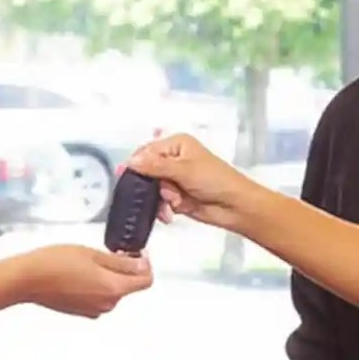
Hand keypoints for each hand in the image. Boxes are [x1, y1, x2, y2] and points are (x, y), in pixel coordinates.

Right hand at [0, 244, 152, 317]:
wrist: (26, 280)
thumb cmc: (55, 263)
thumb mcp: (93, 254)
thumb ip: (121, 261)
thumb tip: (143, 264)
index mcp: (113, 289)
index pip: (145, 281)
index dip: (145, 264)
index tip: (136, 252)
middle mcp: (107, 304)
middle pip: (128, 286)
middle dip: (124, 268)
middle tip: (107, 250)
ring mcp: (93, 310)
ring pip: (112, 291)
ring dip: (108, 276)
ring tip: (88, 260)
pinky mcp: (81, 312)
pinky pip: (98, 297)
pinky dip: (95, 285)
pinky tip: (78, 272)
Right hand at [125, 132, 268, 231]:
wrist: (235, 206)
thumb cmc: (215, 180)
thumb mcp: (184, 170)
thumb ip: (156, 166)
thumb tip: (131, 161)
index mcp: (177, 145)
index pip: (147, 151)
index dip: (136, 164)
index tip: (123, 176)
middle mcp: (173, 160)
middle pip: (147, 171)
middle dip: (152, 186)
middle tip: (161, 194)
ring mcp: (174, 179)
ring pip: (152, 189)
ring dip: (160, 199)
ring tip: (174, 204)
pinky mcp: (176, 197)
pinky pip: (159, 202)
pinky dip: (163, 209)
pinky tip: (170, 214)